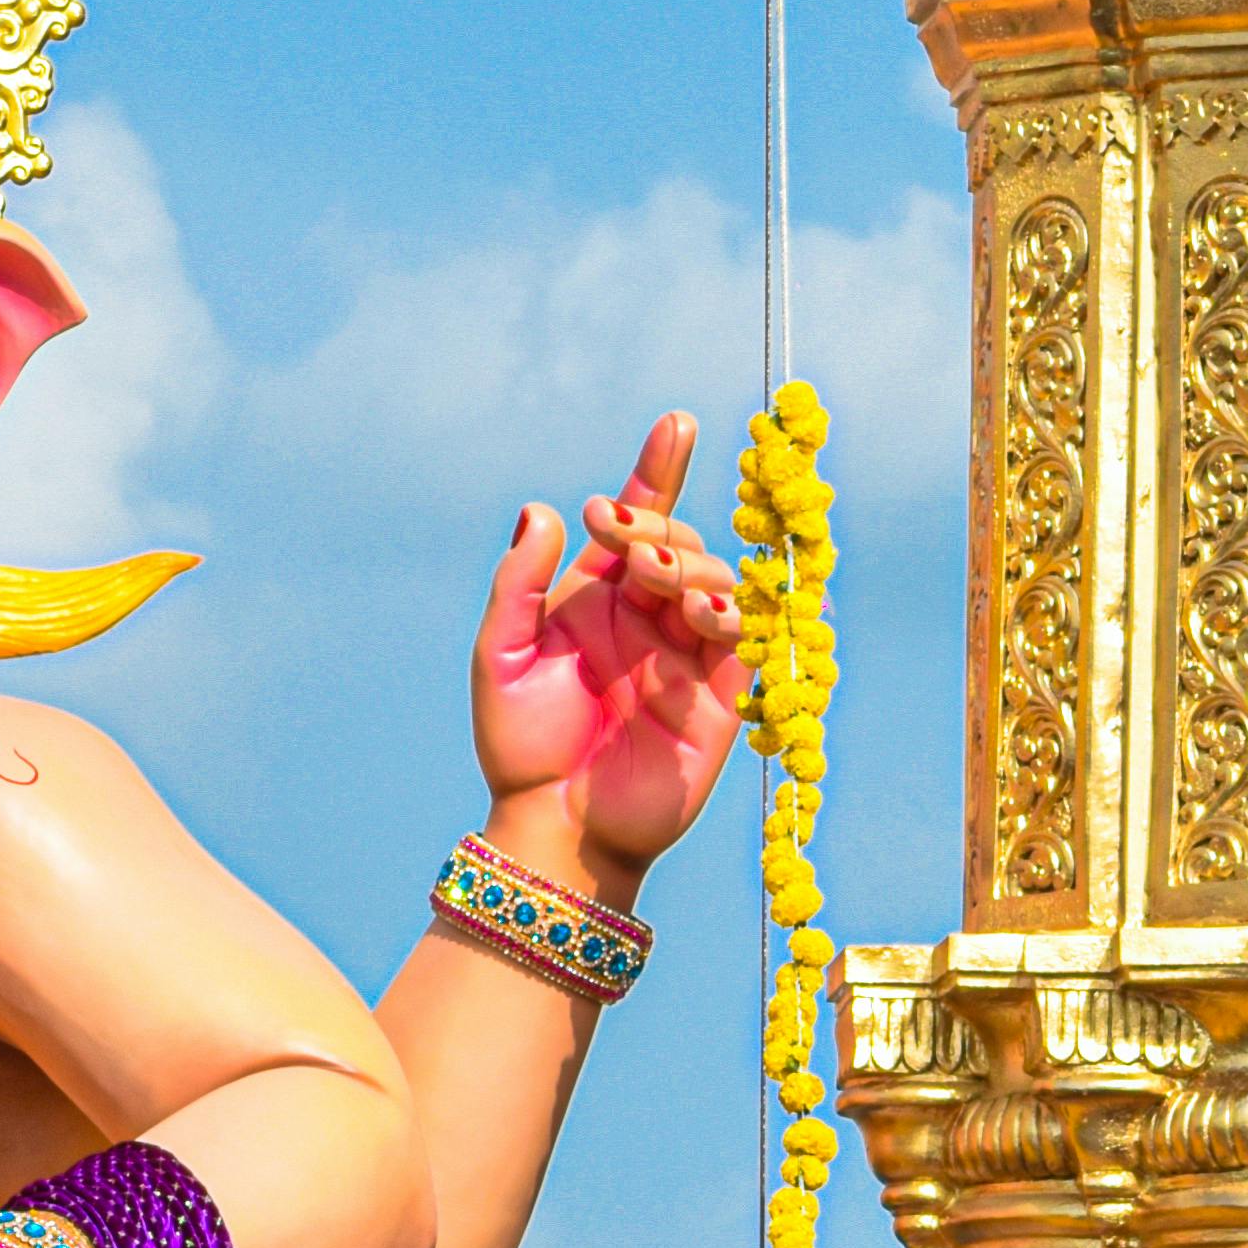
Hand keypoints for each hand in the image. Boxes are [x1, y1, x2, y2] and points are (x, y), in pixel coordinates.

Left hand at [464, 412, 747, 883]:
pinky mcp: (719, 696)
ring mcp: (687, 653)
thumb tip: (543, 509)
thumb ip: (518, 583)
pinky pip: (746, 639)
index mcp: (598, 598)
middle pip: (680, 544)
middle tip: (628, 547)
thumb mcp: (502, 654)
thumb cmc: (521, 744)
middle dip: (661, 531)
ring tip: (657, 584)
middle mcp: (648, 616)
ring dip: (692, 569)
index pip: (639, 520)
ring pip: (717, 581)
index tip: (677, 423)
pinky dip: (733, 614)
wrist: (552, 824)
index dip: (660, 471)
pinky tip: (706, 612)